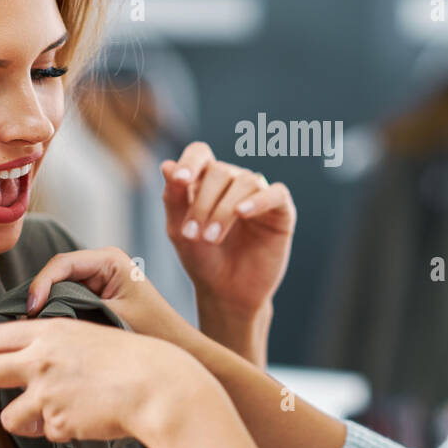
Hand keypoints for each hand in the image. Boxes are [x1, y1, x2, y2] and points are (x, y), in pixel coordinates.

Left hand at [0, 317, 212, 444]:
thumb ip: (56, 344)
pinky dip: (57, 431)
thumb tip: (28, 358)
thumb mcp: (89, 336)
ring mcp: (45, 391)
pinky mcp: (55, 420)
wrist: (157, 386)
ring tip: (49, 417)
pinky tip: (81, 420)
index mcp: (50, 332)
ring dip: (23, 420)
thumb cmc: (134, 361)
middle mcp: (41, 358)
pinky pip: (44, 433)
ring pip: (7, 415)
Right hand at [26, 246, 196, 346]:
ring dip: (46, 306)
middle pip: (56, 274)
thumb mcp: (112, 317)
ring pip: (58, 287)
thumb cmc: (153, 331)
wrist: (177, 346)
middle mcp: (102, 263)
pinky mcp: (96, 294)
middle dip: (39, 296)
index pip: (62, 264)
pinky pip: (67, 298)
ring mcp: (99, 278)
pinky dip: (56, 312)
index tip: (30, 309)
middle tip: (24, 322)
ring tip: (30, 328)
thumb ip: (76, 311)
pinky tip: (46, 330)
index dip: (41, 284)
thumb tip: (38, 317)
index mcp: (110, 260)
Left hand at [163, 141, 295, 316]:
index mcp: (206, 181)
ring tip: (211, 238)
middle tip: (194, 235)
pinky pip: (276, 193)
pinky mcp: (281, 211)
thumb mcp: (179, 231)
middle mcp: (233, 182)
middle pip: (221, 171)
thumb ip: (173, 198)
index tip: (180, 181)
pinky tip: (242, 213)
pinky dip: (259, 200)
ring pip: (245, 182)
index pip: (200, 153)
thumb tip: (166, 165)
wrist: (226, 293)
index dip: (190, 162)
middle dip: (203, 203)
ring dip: (224, 209)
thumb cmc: (202, 260)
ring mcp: (258, 194)